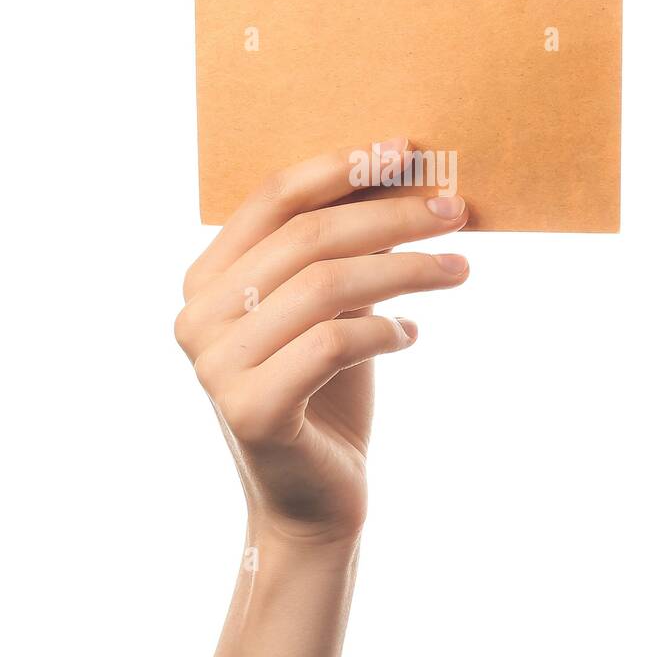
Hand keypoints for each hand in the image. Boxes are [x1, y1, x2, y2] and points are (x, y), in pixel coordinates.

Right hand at [175, 140, 469, 545]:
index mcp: (206, 279)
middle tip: (456, 211)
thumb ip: (339, 251)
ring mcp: (216, 366)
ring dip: (406, 269)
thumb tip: (400, 172)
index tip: (403, 151)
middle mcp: (196, 316)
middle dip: (391, 216)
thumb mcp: (327, 309)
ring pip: (325, 286)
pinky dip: (386, 330)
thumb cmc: (325, 394)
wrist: (311, 504)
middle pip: (306, 238)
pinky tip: (413, 335)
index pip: (271, 198)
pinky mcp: (251, 410)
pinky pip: (333, 345)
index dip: (339, 168)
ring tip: (460, 270)